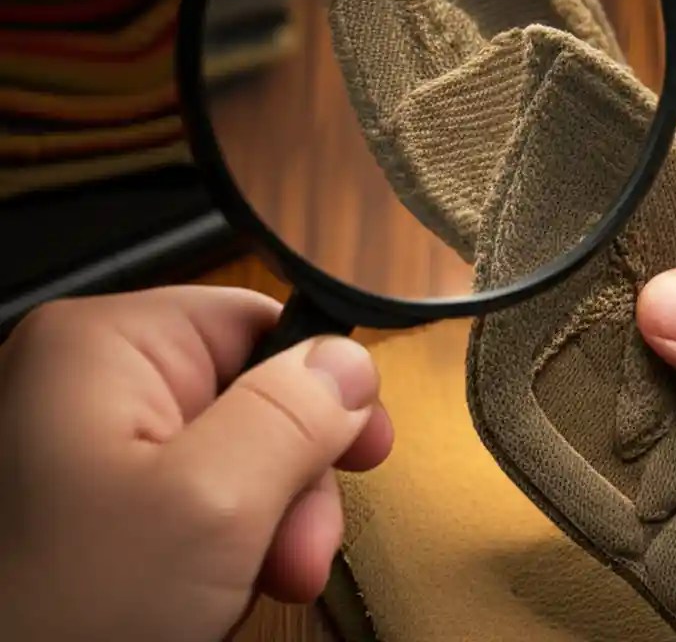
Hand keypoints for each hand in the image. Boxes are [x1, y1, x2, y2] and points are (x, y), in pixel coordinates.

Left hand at [0, 287, 393, 641]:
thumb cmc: (57, 616)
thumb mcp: (212, 506)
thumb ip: (292, 417)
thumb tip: (349, 361)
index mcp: (105, 350)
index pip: (257, 321)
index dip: (323, 385)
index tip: (360, 449)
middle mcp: (90, 386)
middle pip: (253, 397)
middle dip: (292, 481)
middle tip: (296, 552)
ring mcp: (88, 450)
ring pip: (233, 461)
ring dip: (265, 527)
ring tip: (253, 583)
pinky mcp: (94, 508)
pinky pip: (194, 505)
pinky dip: (224, 551)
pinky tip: (214, 591)